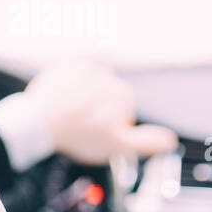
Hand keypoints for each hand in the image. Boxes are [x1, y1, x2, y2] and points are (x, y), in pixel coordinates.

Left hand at [22, 61, 177, 165]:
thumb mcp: (118, 146)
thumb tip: (172, 141)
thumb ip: (147, 143)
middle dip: (98, 111)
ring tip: (70, 115)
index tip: (97, 134)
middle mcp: (107, 75)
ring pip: (89, 88)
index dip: (112, 127)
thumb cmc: (80, 135)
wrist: (40, 122)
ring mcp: (84, 68)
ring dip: (83, 99)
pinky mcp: (64, 65)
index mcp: (123, 93)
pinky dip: (68, 89)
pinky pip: (71, 77)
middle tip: (82, 127)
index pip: (122, 112)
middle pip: (106, 98)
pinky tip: (62, 103)